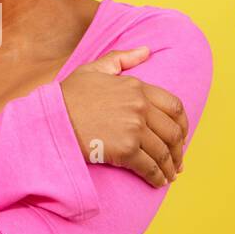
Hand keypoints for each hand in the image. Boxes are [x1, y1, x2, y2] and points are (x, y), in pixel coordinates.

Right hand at [58, 47, 189, 187]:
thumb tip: (146, 50)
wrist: (51, 119)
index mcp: (137, 88)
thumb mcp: (94, 69)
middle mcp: (140, 107)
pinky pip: (149, 166)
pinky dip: (157, 177)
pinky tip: (158, 182)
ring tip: (169, 176)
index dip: (182, 124)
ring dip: (169, 167)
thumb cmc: (69, 95)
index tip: (181, 136)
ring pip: (163, 152)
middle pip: (173, 132)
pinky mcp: (125, 150)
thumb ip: (122, 58)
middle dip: (178, 150)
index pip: (174, 106)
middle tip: (177, 161)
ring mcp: (134, 129)